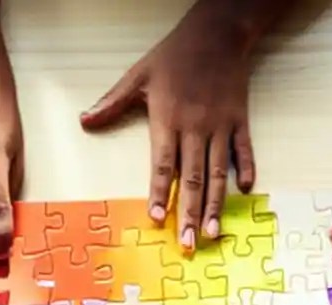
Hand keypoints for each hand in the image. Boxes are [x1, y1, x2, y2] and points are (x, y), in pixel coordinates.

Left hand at [80, 0, 270, 251]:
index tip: (158, 219)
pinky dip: (247, 169)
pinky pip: (244, 150)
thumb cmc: (174, 56)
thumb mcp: (137, 76)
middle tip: (190, 243)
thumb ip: (111, 103)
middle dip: (191, 213)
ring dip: (217, 204)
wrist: (216, 33)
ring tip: (215, 232)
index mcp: (168, 121)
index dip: (161, 193)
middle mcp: (195, 129)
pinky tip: (247, 190)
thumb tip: (84, 120)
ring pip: (218, 172)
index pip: (162, 165)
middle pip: (192, 178)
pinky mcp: (239, 120)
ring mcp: (220, 126)